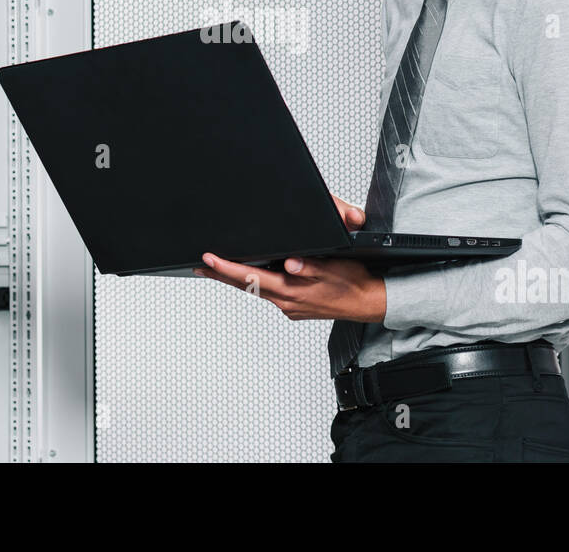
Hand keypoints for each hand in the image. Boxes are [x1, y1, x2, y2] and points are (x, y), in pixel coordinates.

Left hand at [192, 193, 384, 322]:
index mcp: (292, 291)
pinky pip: (269, 295)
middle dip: (221, 275)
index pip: (251, 277)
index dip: (226, 269)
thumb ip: (310, 266)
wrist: (369, 303)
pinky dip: (255, 285)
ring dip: (236, 280)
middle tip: (199, 265)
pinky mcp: (295, 308)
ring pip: (256, 290)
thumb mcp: (334, 268)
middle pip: (246, 286)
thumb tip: (290, 263)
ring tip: (217, 269)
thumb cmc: (353, 283)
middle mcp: (287, 302)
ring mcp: (290, 307)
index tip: (209, 260)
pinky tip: (251, 277)